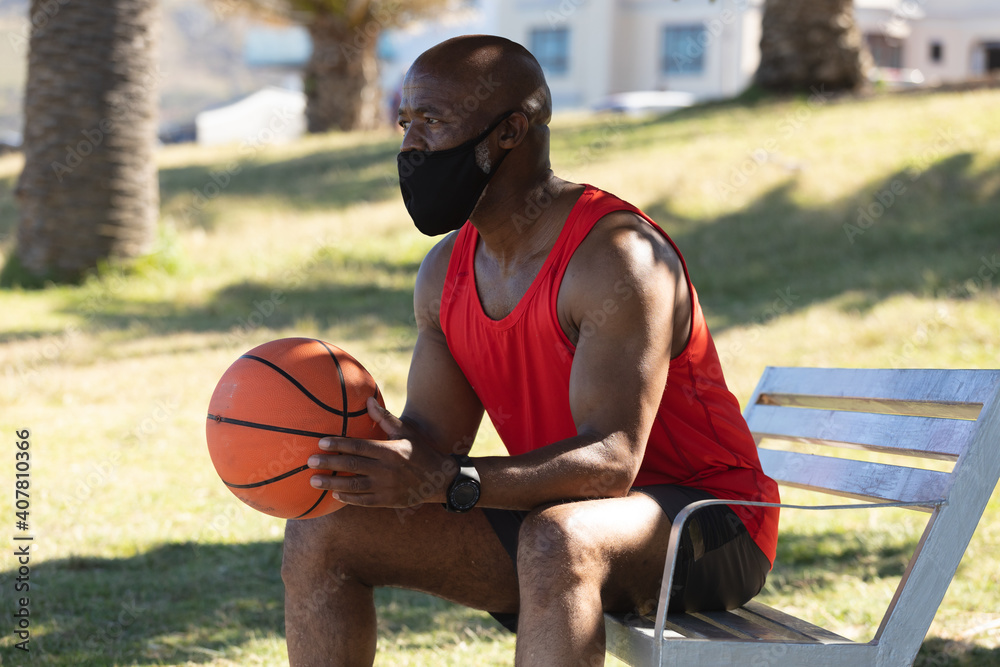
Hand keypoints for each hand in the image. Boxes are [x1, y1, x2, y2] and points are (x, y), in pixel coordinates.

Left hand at [306, 397, 455, 507]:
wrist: (440, 479)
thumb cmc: (421, 451)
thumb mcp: (406, 432)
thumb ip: (385, 418)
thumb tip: (367, 401)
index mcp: (389, 450)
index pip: (359, 446)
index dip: (339, 444)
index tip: (321, 442)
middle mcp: (386, 469)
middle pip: (352, 465)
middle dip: (329, 463)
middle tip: (310, 461)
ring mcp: (386, 487)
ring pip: (354, 486)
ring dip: (332, 484)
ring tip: (314, 481)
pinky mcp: (388, 501)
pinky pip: (364, 501)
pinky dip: (349, 499)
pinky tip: (335, 496)